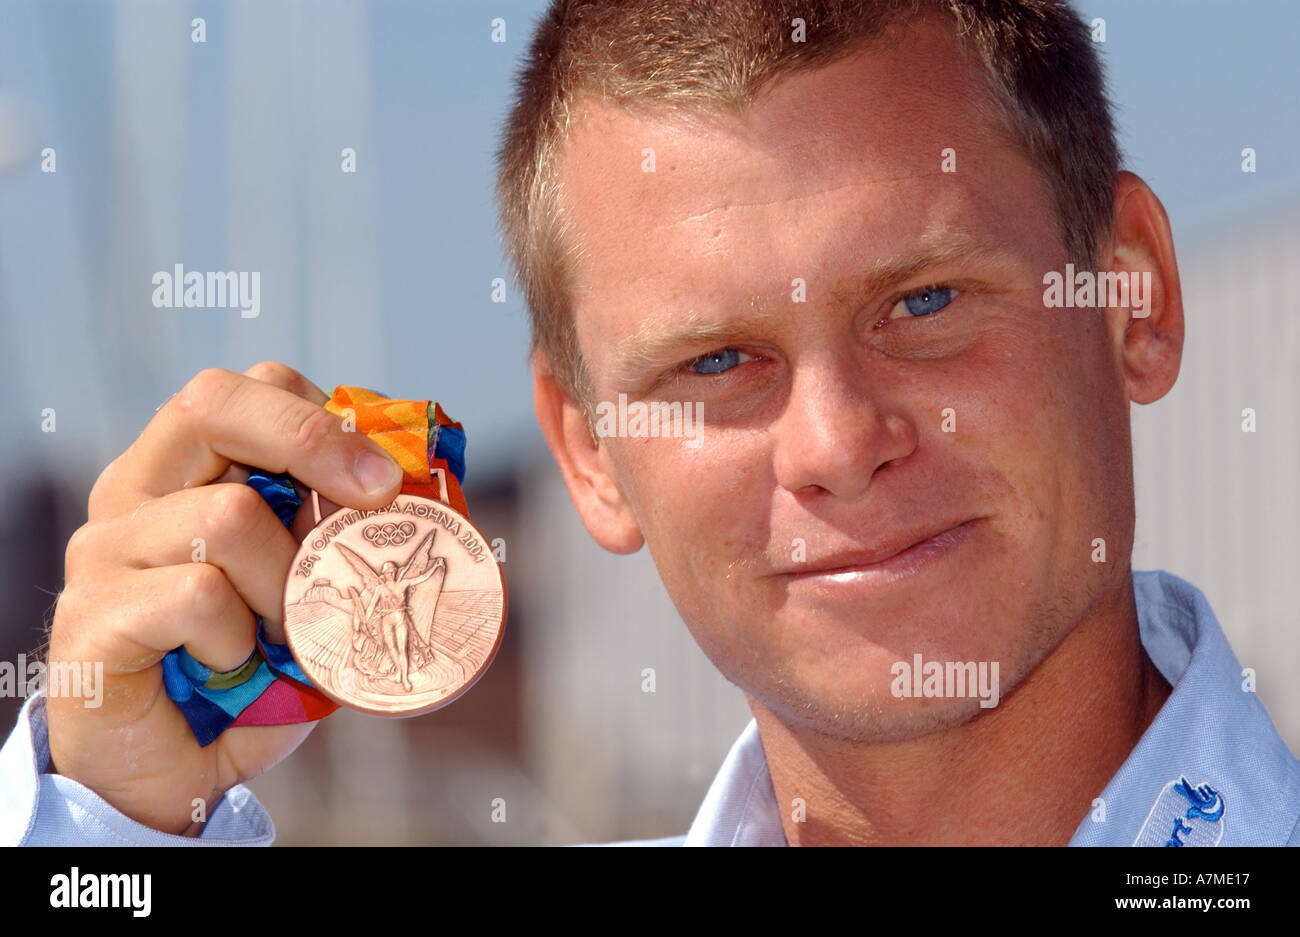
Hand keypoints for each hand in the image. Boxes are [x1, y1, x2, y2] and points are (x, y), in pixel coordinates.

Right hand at [45, 362, 401, 834]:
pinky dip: (239, 641)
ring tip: (283, 636)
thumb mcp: (303, 588)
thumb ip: (335, 535)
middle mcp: (132, 492)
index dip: (321, 415)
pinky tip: (231, 668)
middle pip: (211, 405)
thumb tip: (432, 492)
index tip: (384, 473)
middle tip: (376, 496)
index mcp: (180, 471)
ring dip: (286, 586)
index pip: (244, 389)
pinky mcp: (92, 617)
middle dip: (311, 440)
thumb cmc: (244, 669)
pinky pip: (197, 598)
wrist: (165, 767)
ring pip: (225, 518)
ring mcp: (104, 551)